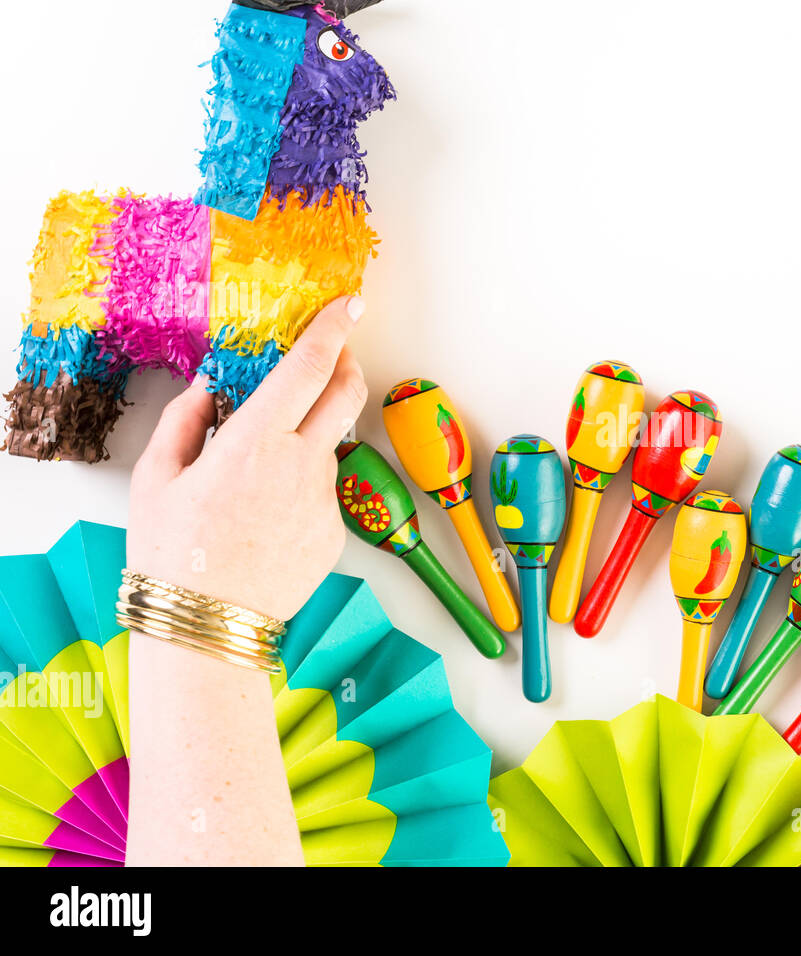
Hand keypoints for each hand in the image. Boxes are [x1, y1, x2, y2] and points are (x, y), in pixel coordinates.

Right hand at [127, 296, 368, 621]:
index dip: (334, 329)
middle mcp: (301, 465)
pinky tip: (268, 518)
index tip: (349, 305)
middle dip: (348, 365)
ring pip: (331, 447)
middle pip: (347, 394)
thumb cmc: (172, 555)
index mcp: (255, 442)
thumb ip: (186, 421)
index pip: (309, 368)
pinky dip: (304, 487)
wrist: (206, 628)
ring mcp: (325, 500)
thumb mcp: (156, 479)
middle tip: (333, 358)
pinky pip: (325, 493)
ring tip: (262, 474)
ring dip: (311, 438)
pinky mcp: (336, 532)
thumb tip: (211, 387)